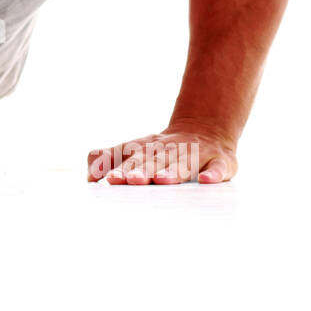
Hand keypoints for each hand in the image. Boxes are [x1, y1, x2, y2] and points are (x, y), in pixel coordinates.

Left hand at [86, 127, 237, 183]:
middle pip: (156, 160)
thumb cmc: (163, 149)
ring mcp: (196, 154)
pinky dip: (214, 173)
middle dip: (143, 170)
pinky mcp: (221, 160)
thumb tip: (89, 177)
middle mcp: (170, 149)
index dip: (121, 167)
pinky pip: (219, 167)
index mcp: (148, 147)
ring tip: (162, 180)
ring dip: (173, 171)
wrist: (206, 129)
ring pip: (184, 163)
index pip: (132, 157)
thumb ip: (109, 158)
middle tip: (131, 181)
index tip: (110, 180)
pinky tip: (206, 180)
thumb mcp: (135, 148)